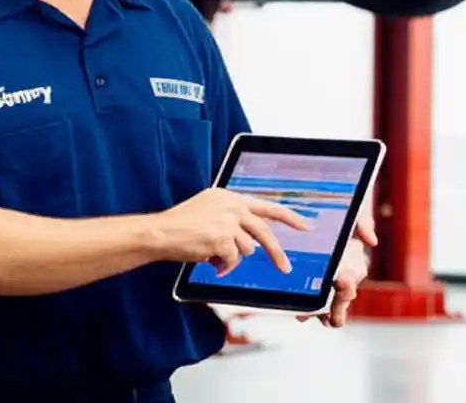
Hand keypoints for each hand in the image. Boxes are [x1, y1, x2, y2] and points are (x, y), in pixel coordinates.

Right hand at [154, 188, 311, 275]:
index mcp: (228, 196)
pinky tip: (206, 259)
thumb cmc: (179, 227)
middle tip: (285, 268)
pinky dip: (221, 265)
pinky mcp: (222, 238)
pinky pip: (232, 260)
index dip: (290, 217)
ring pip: (246, 249)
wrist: (159, 233)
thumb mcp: (208, 212)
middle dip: (276, 253)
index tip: (306, 225)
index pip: (267, 206)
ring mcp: (227, 221)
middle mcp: (231, 205)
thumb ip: (231, 221)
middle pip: (264, 232)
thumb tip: (252, 243)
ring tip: (211, 254)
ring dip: (231, 257)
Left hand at [297, 212, 376, 326]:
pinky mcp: (316, 282)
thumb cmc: (344, 215)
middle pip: (342, 295)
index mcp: (353, 261)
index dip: (348, 282)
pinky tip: (301, 315)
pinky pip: (316, 299)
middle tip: (329, 316)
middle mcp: (344, 274)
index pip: (353, 276)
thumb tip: (372, 241)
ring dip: (322, 312)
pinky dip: (311, 308)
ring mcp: (331, 281)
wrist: (328, 215)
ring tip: (309, 319)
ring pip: (329, 302)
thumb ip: (364, 223)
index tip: (341, 282)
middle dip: (337, 306)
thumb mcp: (354, 214)